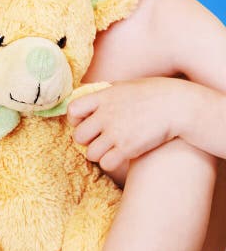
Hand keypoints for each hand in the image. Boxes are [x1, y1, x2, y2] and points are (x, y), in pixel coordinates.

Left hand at [68, 77, 185, 171]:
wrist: (177, 105)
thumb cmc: (152, 94)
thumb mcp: (123, 86)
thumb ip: (105, 94)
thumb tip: (89, 97)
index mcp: (102, 97)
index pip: (72, 110)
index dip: (75, 119)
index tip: (85, 122)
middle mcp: (105, 115)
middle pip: (78, 136)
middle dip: (86, 140)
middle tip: (98, 139)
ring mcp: (116, 132)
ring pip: (90, 153)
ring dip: (98, 154)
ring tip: (109, 149)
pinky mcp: (128, 148)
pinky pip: (106, 164)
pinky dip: (109, 163)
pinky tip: (118, 157)